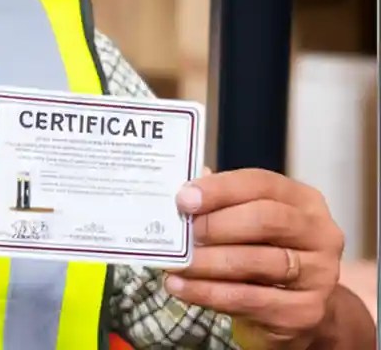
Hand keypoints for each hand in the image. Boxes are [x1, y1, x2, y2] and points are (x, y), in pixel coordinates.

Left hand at [167, 168, 344, 348]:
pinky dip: (207, 293)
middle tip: (181, 234)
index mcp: (305, 201)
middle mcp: (320, 235)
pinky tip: (180, 287)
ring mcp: (319, 275)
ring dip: (207, 263)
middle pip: (265, 220)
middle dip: (216, 225)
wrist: (295, 310)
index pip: (261, 184)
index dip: (220, 189)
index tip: (184, 199)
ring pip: (256, 262)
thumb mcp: (248, 223)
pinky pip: (248, 299)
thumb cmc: (263, 253)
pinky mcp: (305, 311)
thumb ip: (220, 205)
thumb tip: (184, 194)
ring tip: (174, 264)